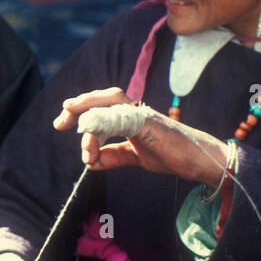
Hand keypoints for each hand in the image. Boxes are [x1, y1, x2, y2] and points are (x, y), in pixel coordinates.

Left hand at [54, 88, 227, 186]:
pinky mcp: (152, 124)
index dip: (78, 112)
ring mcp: (144, 114)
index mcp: (130, 117)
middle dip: (78, 107)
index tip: (59, 124)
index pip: (99, 107)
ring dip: (89, 117)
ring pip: (111, 103)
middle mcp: (135, 110)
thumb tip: (90, 163)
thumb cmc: (171, 155)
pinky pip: (125, 118)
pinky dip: (105, 124)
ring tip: (76, 131)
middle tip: (59, 123)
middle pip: (102, 98)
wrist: (201, 161)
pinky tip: (92, 138)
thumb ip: (113, 155)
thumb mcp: (134, 156)